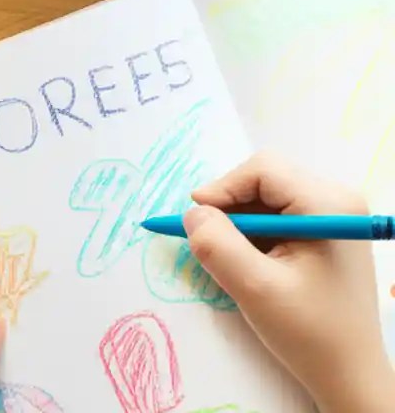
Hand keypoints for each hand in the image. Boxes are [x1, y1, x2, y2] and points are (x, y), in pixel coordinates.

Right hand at [185, 153, 394, 412]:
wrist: (350, 372)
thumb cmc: (309, 332)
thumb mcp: (254, 288)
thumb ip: (217, 245)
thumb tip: (192, 213)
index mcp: (328, 204)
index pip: (261, 170)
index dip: (221, 188)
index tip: (195, 220)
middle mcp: (337, 200)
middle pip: (264, 179)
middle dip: (230, 206)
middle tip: (209, 241)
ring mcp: (335, 215)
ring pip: (268, 196)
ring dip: (240, 221)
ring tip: (233, 258)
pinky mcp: (327, 231)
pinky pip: (278, 214)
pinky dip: (254, 232)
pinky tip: (252, 262)